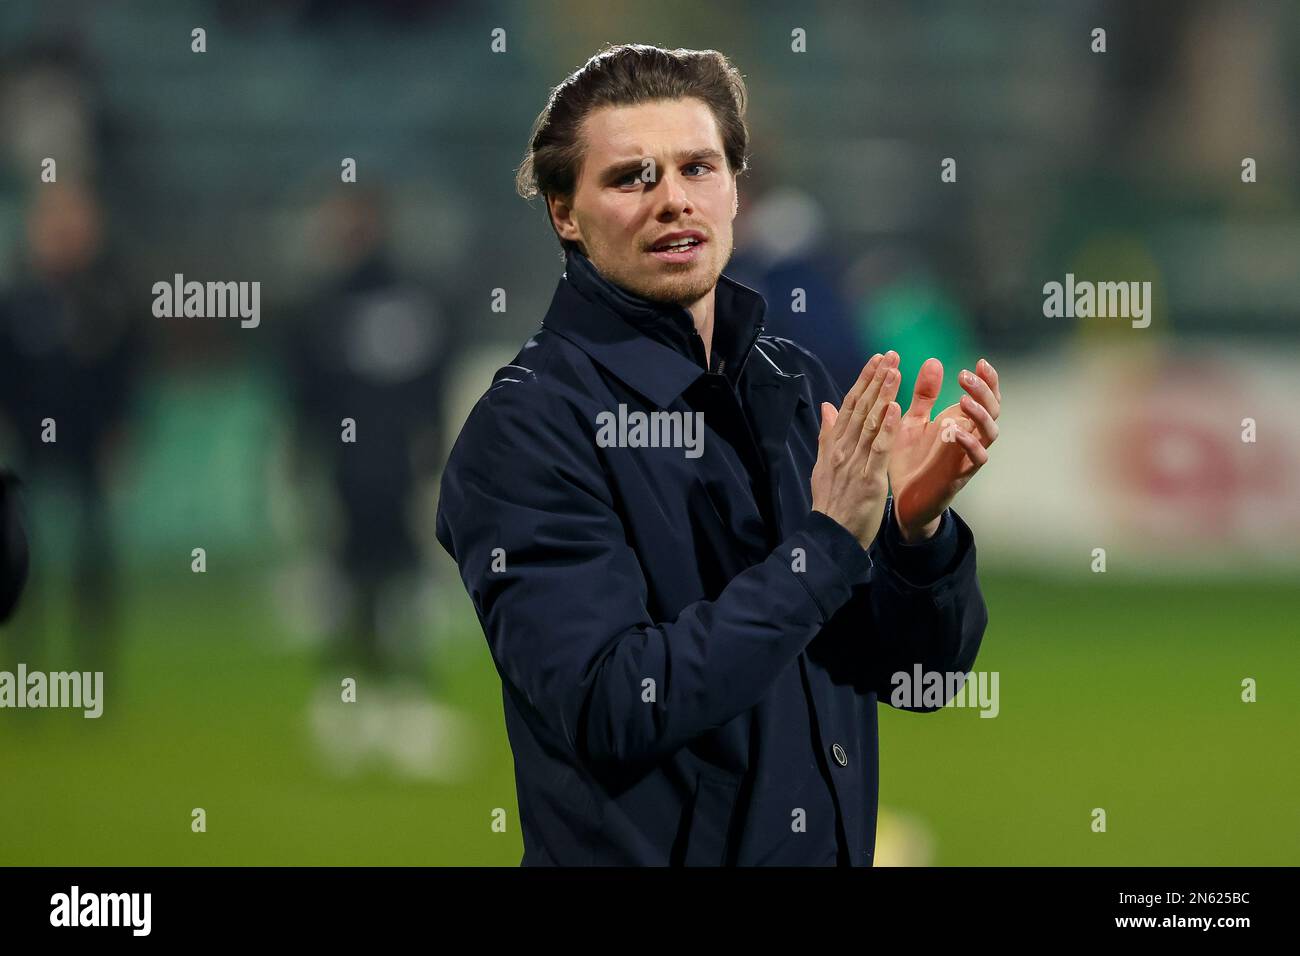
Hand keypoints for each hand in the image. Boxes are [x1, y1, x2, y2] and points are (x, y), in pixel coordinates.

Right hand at [810, 351, 901, 548]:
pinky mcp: (869, 478)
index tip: (877, 359)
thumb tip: (826, 406)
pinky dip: (886, 428)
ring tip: (896, 371)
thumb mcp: (823, 465)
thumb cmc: (830, 502)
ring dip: (883, 395)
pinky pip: (879, 449)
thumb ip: (827, 435)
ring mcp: (856, 463)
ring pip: (871, 422)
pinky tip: (895, 408)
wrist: (831, 535)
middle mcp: (844, 449)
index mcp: (835, 444)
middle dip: (877, 380)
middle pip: (861, 408)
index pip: (850, 404)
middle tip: (891, 355)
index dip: (864, 380)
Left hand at [888, 357, 1000, 541]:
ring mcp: (967, 456)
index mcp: (960, 421)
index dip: (988, 380)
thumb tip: (934, 360)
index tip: (981, 362)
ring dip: (980, 414)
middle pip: (993, 410)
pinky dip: (970, 444)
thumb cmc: (910, 459)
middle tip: (965, 375)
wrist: (901, 500)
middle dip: (984, 391)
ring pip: (990, 433)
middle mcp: (970, 436)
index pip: (984, 397)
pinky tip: (957, 432)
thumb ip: (924, 394)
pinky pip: (976, 459)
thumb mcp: (912, 420)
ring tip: (963, 400)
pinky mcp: (960, 475)